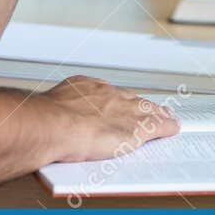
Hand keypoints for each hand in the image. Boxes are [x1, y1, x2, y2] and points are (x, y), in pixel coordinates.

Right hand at [35, 76, 180, 163]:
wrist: (54, 126)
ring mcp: (123, 110)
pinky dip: (166, 127)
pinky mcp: (136, 128)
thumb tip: (42, 118)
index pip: (107, 93)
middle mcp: (108, 95)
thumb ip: (55, 111)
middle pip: (131, 99)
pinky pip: (158, 125)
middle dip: (140, 105)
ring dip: (157, 114)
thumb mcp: (49, 107)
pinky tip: (172, 128)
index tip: (118, 105)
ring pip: (147, 110)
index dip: (117, 101)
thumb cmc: (46, 121)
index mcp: (86, 87)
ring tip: (165, 117)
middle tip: (150, 109)